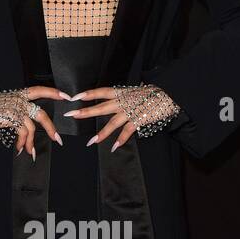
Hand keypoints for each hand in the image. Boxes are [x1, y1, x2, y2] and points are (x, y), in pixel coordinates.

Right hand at [0, 77, 68, 158]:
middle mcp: (20, 100)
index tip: (66, 97)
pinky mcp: (13, 119)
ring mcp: (17, 109)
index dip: (53, 92)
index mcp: (18, 94)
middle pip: (41, 113)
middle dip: (51, 128)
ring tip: (31, 153)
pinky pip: (23, 133)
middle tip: (57, 140)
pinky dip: (23, 143)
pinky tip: (20, 149)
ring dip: (32, 142)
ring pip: (33, 127)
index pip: (38, 90)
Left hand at [62, 83, 179, 147]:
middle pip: (101, 107)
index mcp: (121, 93)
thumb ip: (122, 97)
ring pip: (112, 122)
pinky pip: (128, 131)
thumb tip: (111, 100)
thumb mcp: (133, 91)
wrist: (168, 94)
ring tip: (92, 141)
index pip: (101, 92)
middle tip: (72, 115)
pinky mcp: (139, 120)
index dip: (88, 94)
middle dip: (85, 112)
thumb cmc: (150, 94)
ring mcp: (130, 111)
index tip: (74, 97)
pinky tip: (114, 147)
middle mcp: (123, 101)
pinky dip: (121, 139)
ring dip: (102, 133)